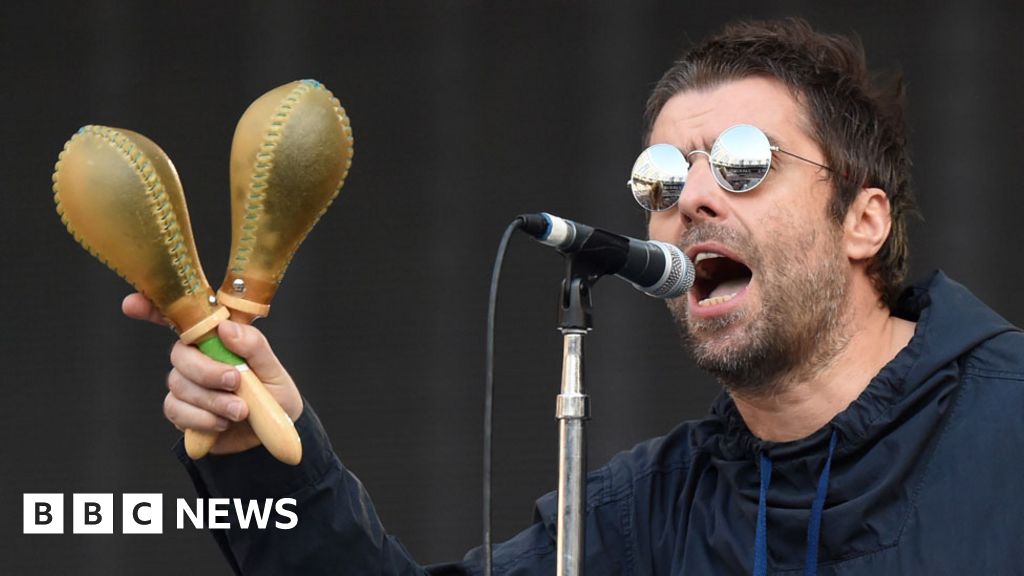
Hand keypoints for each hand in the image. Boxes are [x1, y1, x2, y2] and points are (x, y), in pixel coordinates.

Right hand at [122, 293, 303, 454]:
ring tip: (240, 410)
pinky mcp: (183, 411)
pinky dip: (202, 419)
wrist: (274, 433)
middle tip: (235, 382)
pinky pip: (177, 410)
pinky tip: (222, 423)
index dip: (151, 308)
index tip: (131, 304)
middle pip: (179, 355)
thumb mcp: (272, 367)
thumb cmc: (274, 392)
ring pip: (178, 385)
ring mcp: (187, 385)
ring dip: (211, 400)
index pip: (179, 317)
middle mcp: (196, 357)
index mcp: (215, 338)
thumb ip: (253, 345)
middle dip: (206, 371)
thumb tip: (225, 328)